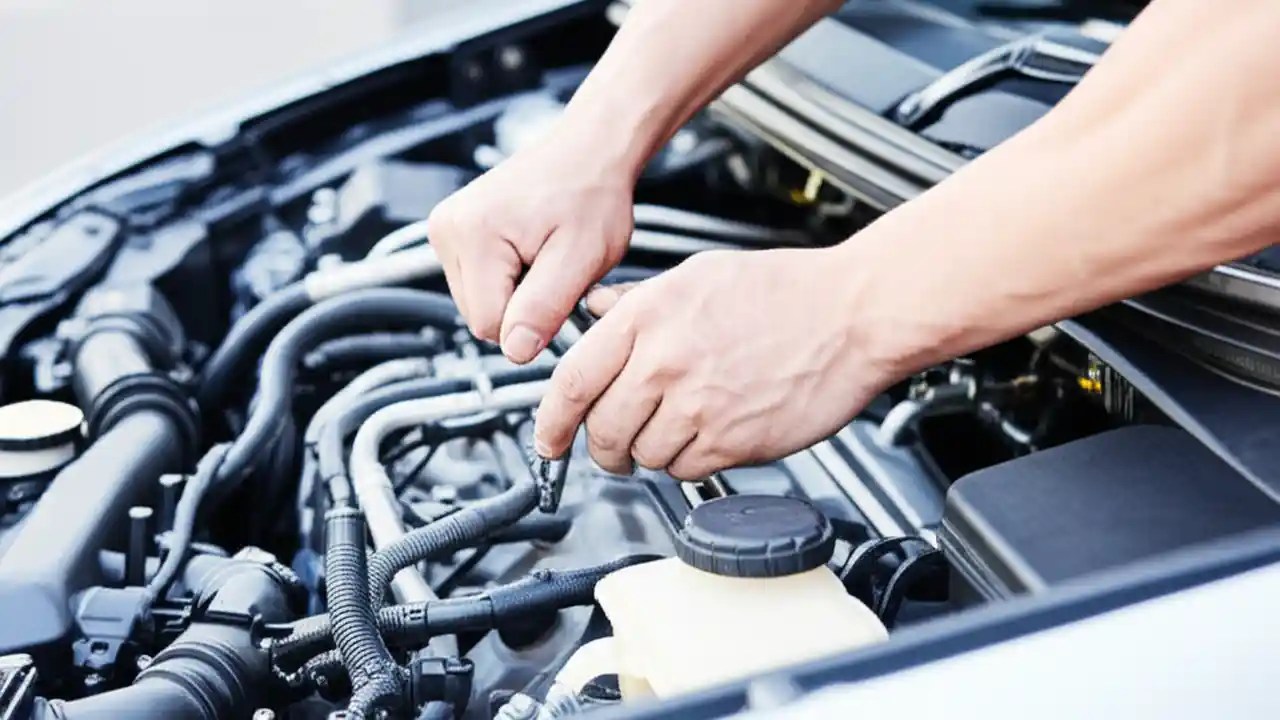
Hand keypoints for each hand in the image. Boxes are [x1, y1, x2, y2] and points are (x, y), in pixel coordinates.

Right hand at [426, 133, 634, 362]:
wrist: (588, 152)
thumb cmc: (591, 195)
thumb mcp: (581, 257)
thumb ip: (545, 307)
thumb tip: (515, 351)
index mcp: (473, 235)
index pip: (491, 326)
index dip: (534, 321)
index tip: (561, 287)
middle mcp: (447, 230)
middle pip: (480, 317)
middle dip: (523, 306)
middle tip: (556, 268)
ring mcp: (445, 230)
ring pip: (479, 303)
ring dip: (516, 293)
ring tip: (545, 256)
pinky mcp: (453, 231)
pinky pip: (478, 283)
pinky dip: (508, 278)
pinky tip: (530, 250)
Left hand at [533, 247, 894, 479]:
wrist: (853, 314)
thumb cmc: (785, 291)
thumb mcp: (696, 275)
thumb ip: (637, 300)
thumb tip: (595, 310)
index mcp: (648, 317)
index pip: (571, 382)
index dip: (550, 420)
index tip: (547, 438)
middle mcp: (665, 362)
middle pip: (601, 428)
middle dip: (600, 446)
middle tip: (610, 446)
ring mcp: (698, 406)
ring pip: (641, 455)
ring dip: (645, 455)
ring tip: (669, 434)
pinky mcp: (731, 441)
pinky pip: (684, 470)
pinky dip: (684, 463)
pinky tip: (704, 437)